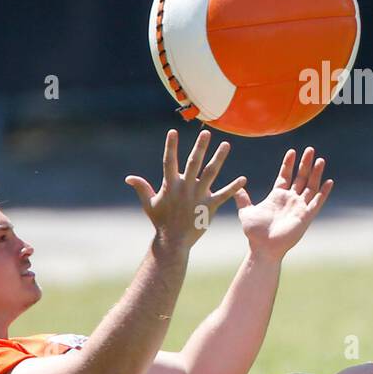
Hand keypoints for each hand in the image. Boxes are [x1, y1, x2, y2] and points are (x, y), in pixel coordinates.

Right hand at [126, 129, 245, 249]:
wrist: (173, 241)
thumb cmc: (160, 222)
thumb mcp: (149, 204)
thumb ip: (142, 188)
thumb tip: (129, 178)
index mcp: (171, 185)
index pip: (169, 161)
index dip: (170, 146)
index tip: (173, 131)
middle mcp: (185, 188)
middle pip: (194, 163)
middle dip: (200, 147)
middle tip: (207, 133)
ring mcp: (198, 196)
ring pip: (211, 173)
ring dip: (219, 158)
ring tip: (226, 144)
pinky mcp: (209, 207)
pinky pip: (224, 195)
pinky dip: (234, 188)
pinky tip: (243, 179)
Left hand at [234, 147, 333, 260]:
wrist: (263, 247)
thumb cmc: (254, 233)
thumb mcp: (246, 211)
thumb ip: (242, 198)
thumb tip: (236, 187)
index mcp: (277, 196)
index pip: (285, 175)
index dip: (289, 164)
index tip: (292, 151)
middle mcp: (290, 199)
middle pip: (300, 177)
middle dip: (305, 163)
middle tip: (309, 149)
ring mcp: (299, 207)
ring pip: (310, 186)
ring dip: (315, 173)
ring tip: (320, 159)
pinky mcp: (306, 216)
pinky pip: (317, 202)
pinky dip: (323, 192)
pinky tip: (329, 182)